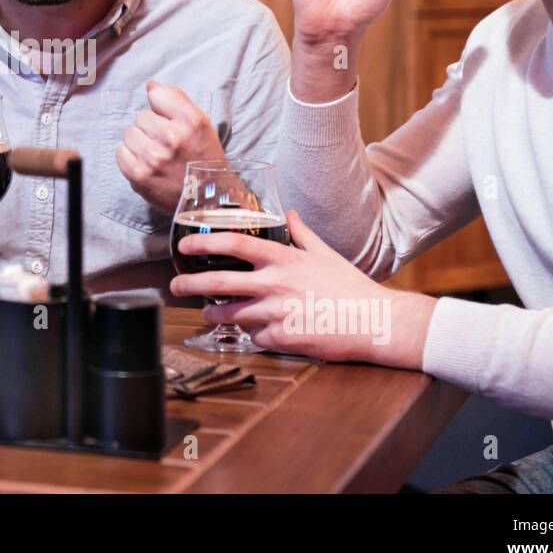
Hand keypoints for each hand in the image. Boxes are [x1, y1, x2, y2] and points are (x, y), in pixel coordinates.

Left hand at [116, 80, 223, 212]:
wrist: (207, 199)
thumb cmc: (203, 158)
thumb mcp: (201, 124)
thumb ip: (176, 100)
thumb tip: (151, 85)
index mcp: (191, 121)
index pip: (158, 95)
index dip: (162, 106)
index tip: (169, 118)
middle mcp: (172, 137)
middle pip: (142, 115)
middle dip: (152, 127)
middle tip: (166, 144)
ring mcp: (154, 157)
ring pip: (130, 133)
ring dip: (140, 142)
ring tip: (156, 155)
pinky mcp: (139, 175)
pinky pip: (121, 152)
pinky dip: (130, 157)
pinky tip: (146, 164)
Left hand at [169, 209, 435, 366]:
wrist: (376, 322)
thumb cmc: (351, 287)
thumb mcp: (326, 254)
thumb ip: (302, 234)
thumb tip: (289, 212)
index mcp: (285, 260)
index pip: (236, 244)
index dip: (206, 243)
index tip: (185, 245)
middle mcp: (277, 284)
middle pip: (220, 282)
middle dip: (191, 284)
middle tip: (175, 285)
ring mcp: (278, 313)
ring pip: (231, 314)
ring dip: (214, 314)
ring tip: (207, 312)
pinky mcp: (284, 339)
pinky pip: (256, 338)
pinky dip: (254, 336)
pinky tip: (259, 332)